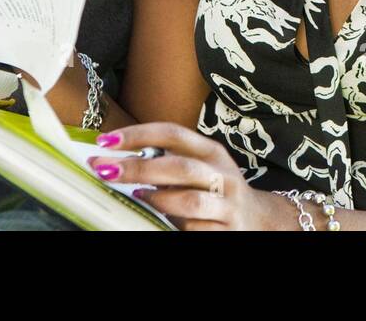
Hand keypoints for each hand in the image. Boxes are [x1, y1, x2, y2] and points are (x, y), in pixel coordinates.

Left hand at [85, 122, 294, 230]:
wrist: (259, 219)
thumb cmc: (216, 190)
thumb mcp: (200, 167)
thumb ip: (169, 161)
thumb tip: (116, 159)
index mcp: (211, 151)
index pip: (172, 133)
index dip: (138, 134)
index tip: (106, 140)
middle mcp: (222, 174)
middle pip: (178, 166)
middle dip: (138, 168)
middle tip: (105, 170)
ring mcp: (227, 205)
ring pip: (189, 201)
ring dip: (158, 200)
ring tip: (138, 196)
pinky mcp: (226, 231)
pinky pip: (195, 229)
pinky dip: (175, 225)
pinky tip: (162, 220)